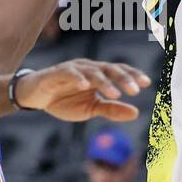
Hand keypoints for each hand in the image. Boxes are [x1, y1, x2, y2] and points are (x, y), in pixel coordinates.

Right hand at [15, 60, 149, 122]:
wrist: (35, 97)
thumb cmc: (64, 100)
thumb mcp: (90, 109)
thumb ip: (112, 109)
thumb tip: (136, 113)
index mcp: (98, 75)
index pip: (118, 71)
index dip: (132, 75)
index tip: (146, 83)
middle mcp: (88, 68)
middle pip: (109, 69)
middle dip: (123, 78)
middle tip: (135, 90)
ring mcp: (73, 69)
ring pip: (92, 72)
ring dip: (104, 82)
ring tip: (114, 94)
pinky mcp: (56, 73)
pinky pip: (69, 73)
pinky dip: (78, 78)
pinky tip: (86, 86)